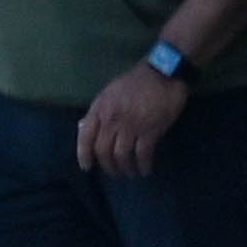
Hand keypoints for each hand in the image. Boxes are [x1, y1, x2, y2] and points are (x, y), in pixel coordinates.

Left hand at [75, 60, 187, 176]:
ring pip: (121, 155)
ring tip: (129, 173)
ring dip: (124, 169)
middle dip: (107, 166)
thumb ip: (97, 112)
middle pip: (103, 150)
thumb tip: (83, 128)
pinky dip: (142, 165)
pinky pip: (142, 154)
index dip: (84, 155)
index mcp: (99, 109)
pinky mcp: (151, 129)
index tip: (87, 167)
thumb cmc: (135, 83)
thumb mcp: (108, 94)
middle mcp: (112, 119)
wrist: (163, 72)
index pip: (85, 137)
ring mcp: (131, 125)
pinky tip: (145, 170)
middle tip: (114, 173)